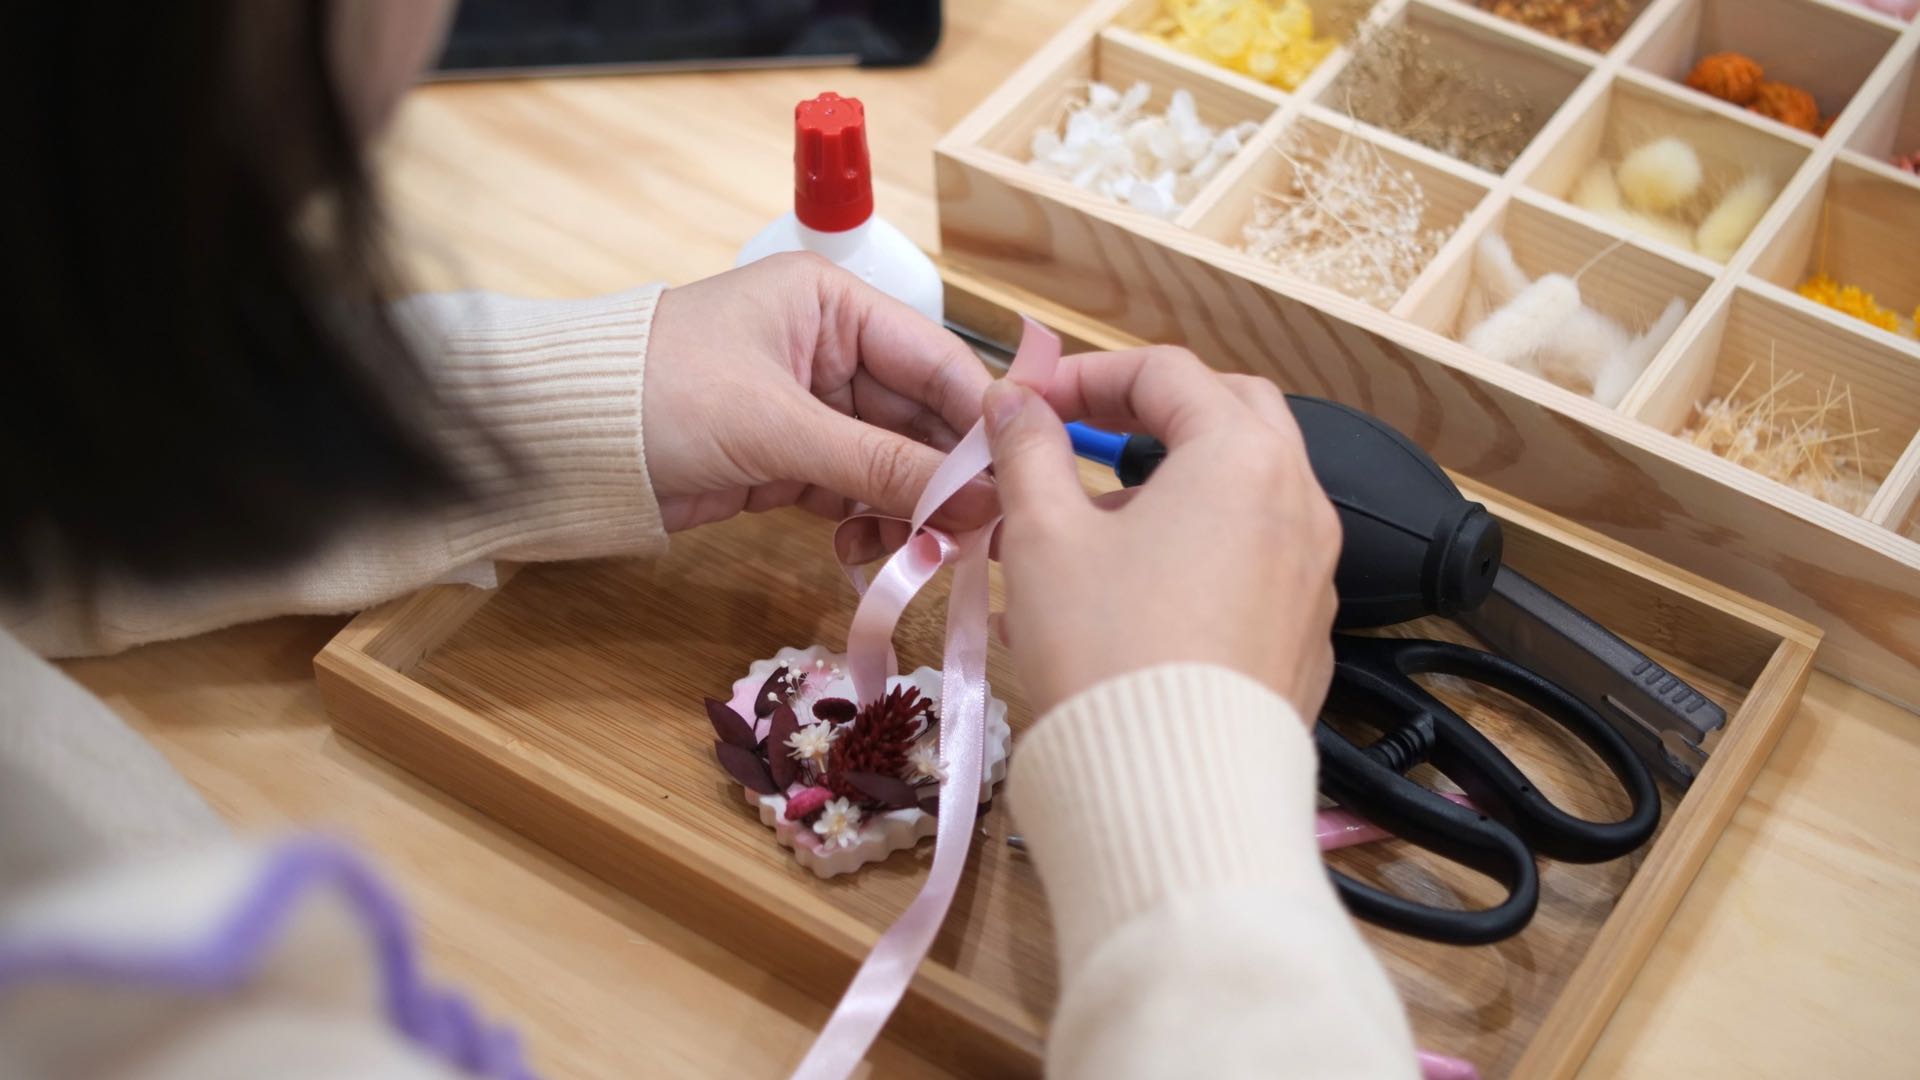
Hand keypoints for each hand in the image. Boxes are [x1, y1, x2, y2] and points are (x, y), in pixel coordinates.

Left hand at [642, 253, 994, 534]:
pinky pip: (853, 492)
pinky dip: (867, 523)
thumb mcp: (778, 426)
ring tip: (922, 551)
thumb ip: (881, 464)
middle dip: (946, 477)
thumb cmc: (661, 395)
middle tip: (982, 535)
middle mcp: (830, 349)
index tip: (1017, 476)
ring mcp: (809, 409)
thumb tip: (974, 503)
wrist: (559, 442)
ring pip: (891, 462)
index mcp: (831, 305)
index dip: (980, 418)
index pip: (934, 358)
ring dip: (908, 509)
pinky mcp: (787, 461)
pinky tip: (867, 550)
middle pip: (920, 417)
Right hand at [983, 347, 1340, 718]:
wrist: (1174, 794)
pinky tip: (1128, 602)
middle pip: (1228, 415)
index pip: (1165, 372)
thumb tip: (1014, 405)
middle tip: (1079, 435)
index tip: (1028, 405)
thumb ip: (1029, 452)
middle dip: (1149, 414)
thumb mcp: (1046, 537)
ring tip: (1084, 534)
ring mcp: (1313, 575)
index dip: (1085, 375)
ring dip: (1169, 488)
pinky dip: (1197, 553)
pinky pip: (1252, 566)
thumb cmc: (1109, 653)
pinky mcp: (1305, 639)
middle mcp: (1299, 505)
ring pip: (1244, 495)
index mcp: (1242, 458)